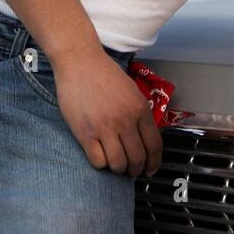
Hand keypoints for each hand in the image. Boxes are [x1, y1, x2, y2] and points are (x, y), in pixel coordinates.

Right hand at [53, 46, 161, 176]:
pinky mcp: (85, 134)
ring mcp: (105, 128)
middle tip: (132, 171)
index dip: (154, 162)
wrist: (80, 62)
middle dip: (136, 170)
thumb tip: (143, 137)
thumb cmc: (104, 74)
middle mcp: (126, 120)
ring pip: (118, 164)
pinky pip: (98, 161)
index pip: (154, 145)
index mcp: (140, 109)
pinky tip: (100, 157)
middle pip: (137, 158)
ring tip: (116, 166)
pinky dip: (101, 164)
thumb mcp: (131, 91)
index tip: (150, 170)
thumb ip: (139, 113)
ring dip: (119, 169)